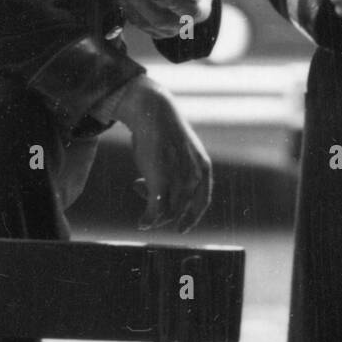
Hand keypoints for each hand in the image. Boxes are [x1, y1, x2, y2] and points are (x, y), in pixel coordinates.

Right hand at [114, 74, 211, 231]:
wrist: (153, 112)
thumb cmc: (162, 132)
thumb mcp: (179, 153)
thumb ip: (177, 173)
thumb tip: (161, 191)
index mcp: (204, 168)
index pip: (202, 202)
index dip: (192, 217)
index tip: (182, 229)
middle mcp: (195, 177)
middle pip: (181, 208)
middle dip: (162, 206)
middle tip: (141, 188)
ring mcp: (179, 179)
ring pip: (167, 211)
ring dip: (152, 208)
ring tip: (137, 185)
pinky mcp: (161, 180)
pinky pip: (156, 210)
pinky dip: (148, 220)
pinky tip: (142, 223)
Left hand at [119, 0, 208, 37]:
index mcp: (199, 10)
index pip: (191, 12)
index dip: (180, 6)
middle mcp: (183, 25)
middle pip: (162, 20)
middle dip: (144, 7)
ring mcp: (167, 30)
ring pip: (147, 24)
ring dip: (132, 9)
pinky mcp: (154, 30)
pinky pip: (140, 25)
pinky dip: (129, 13)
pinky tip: (121, 0)